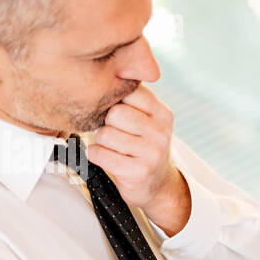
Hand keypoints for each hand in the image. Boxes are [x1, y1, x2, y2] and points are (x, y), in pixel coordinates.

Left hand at [88, 84, 189, 234]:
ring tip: (113, 147)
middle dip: (106, 123)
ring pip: (105, 134)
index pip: (129, 92)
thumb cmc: (144, 147)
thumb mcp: (148, 120)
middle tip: (114, 132)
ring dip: (101, 141)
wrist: (158, 185)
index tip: (116, 113)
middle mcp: (161, 132)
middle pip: (115, 113)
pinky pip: (99, 154)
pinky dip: (96, 155)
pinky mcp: (138, 171)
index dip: (114, 101)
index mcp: (163, 114)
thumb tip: (103, 75)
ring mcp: (152, 152)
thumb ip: (133, 100)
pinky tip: (108, 158)